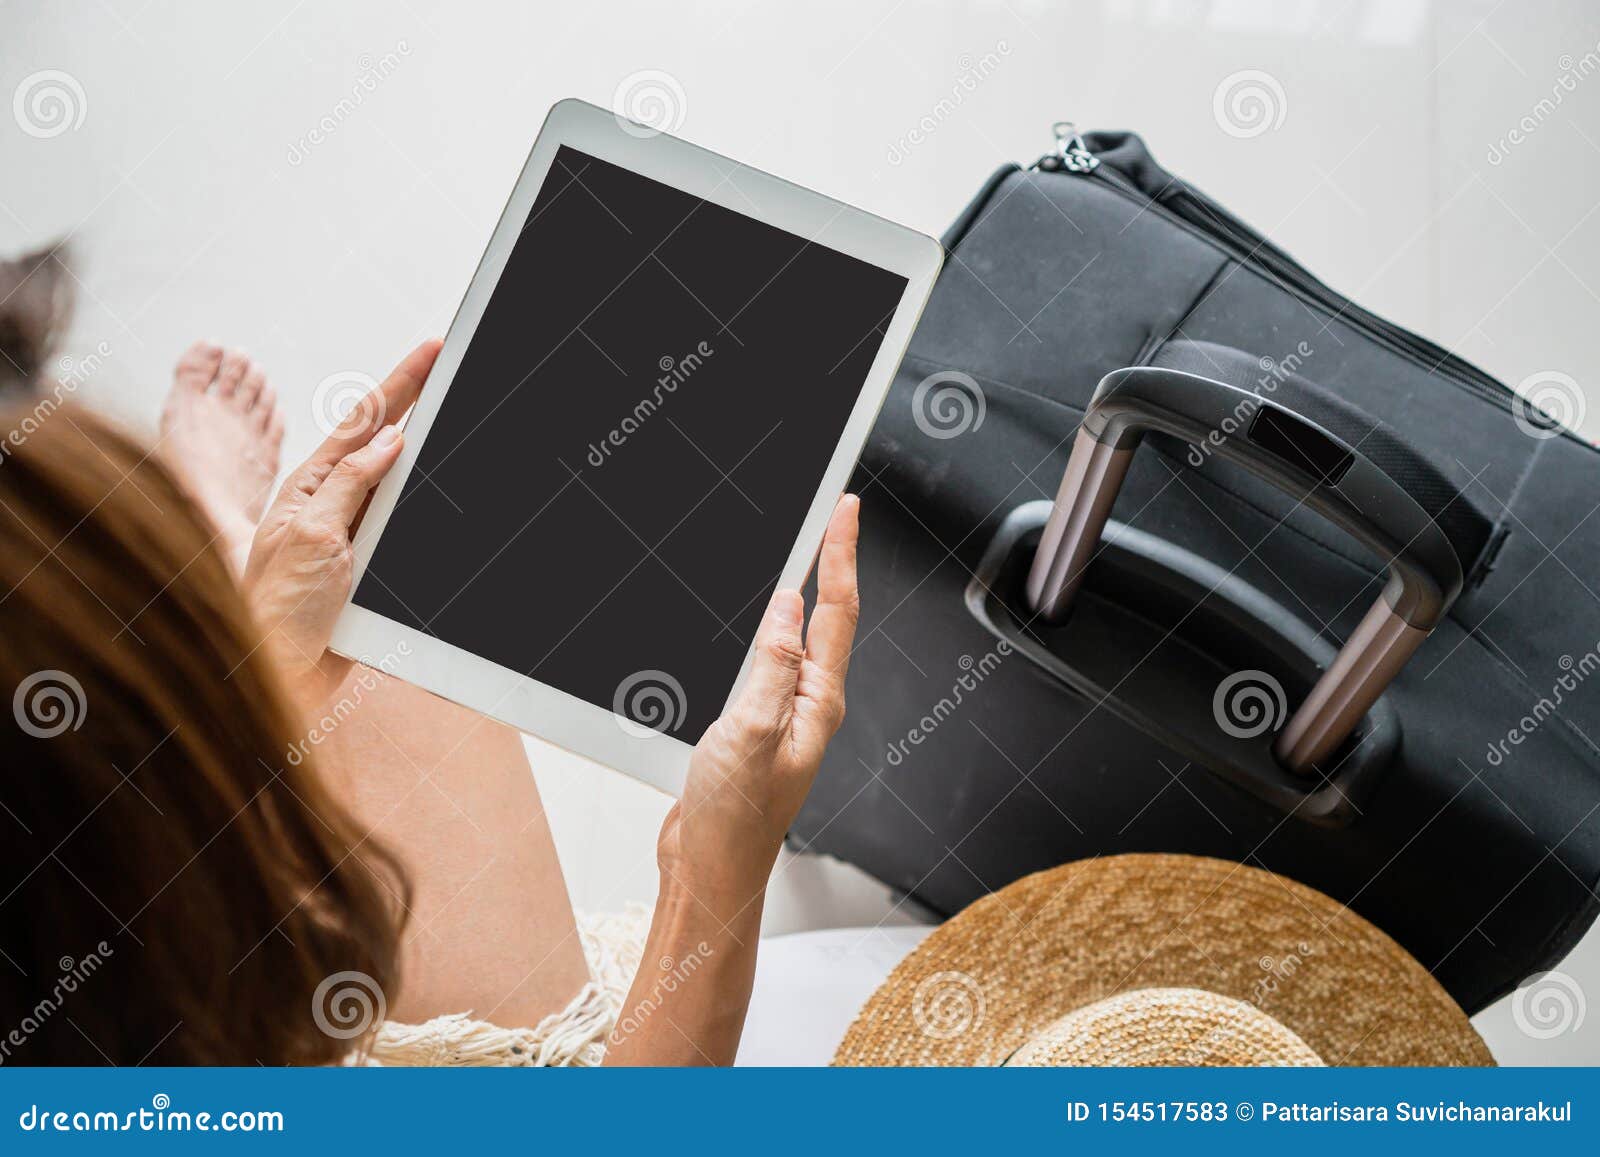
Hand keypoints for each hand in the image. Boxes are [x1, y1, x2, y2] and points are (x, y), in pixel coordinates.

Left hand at [243, 340, 439, 706]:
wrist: (279, 675)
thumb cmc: (278, 611)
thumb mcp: (311, 537)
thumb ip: (348, 485)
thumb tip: (387, 440)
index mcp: (311, 488)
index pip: (363, 423)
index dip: (400, 383)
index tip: (431, 350)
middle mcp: (332, 503)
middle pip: (382, 438)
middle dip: (413, 395)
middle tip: (442, 357)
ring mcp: (351, 532)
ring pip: (397, 477)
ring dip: (421, 442)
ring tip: (444, 401)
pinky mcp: (367, 564)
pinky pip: (403, 521)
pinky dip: (422, 495)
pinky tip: (433, 478)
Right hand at [656, 494, 860, 910]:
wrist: (710, 871)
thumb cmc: (734, 820)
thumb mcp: (750, 731)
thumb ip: (771, 665)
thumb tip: (788, 605)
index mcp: (818, 703)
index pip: (837, 611)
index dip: (841, 554)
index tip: (844, 509)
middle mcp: (808, 705)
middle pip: (827, 617)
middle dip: (831, 561)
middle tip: (832, 512)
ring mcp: (782, 715)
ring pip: (796, 638)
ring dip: (801, 592)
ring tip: (805, 549)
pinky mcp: (754, 726)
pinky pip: (764, 663)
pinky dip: (762, 629)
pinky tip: (754, 620)